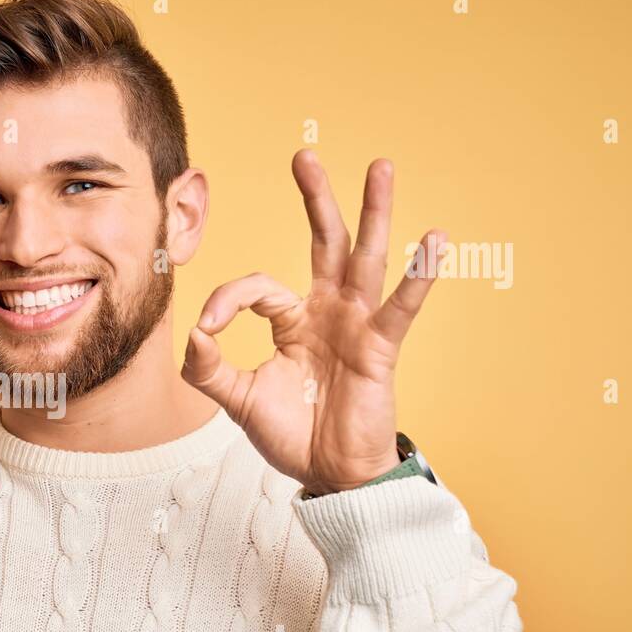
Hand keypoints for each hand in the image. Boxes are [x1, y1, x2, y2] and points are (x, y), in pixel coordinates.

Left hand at [181, 150, 446, 495]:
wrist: (328, 474)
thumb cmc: (291, 434)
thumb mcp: (238, 401)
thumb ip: (209, 370)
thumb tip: (195, 335)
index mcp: (292, 320)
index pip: (258, 287)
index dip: (228, 300)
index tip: (208, 328)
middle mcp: (327, 311)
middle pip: (323, 242)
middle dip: (315, 199)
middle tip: (304, 156)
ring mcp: (356, 324)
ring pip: (365, 257)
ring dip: (374, 212)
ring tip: (381, 166)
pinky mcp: (380, 347)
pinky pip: (401, 306)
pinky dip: (420, 276)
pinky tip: (435, 241)